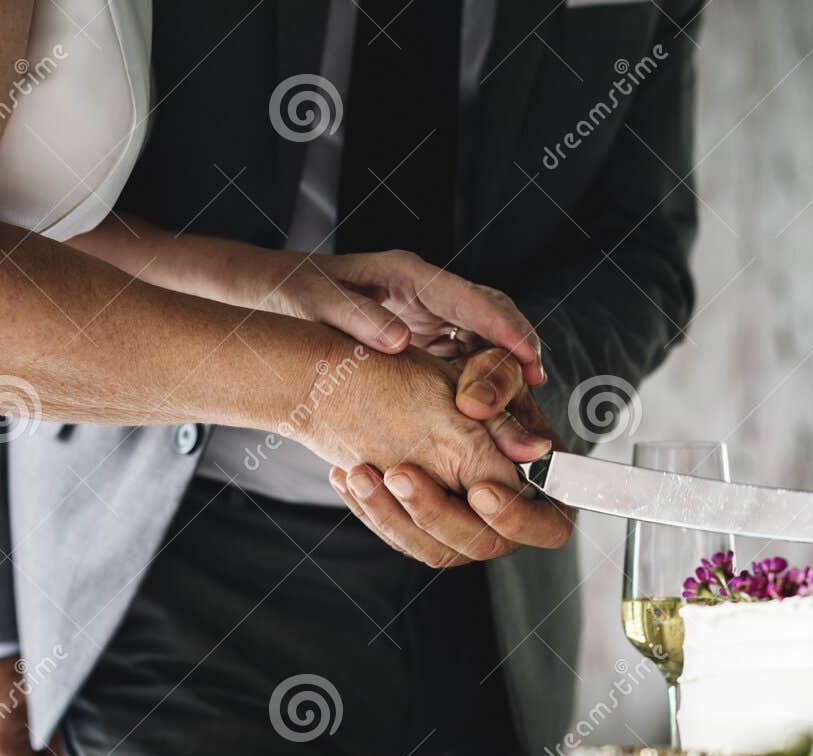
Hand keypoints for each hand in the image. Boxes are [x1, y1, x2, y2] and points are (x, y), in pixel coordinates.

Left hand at [258, 249, 543, 385]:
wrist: (277, 297)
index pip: (472, 299)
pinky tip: (493, 424)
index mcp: (410, 275)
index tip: (529, 357)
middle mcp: (431, 296)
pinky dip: (484, 392)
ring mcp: (433, 320)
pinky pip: (467, 366)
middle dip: (516, 352)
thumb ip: (356, 318)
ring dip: (506, 377)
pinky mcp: (428, 345)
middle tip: (534, 389)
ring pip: (486, 345)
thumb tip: (398, 341)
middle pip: (492, 319)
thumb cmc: (293, 291)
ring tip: (525, 410)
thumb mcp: (316, 300)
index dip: (505, 328)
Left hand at [319, 348, 575, 566]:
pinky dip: (374, 513)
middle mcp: (507, 516)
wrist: (408, 387)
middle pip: (484, 545)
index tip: (479, 490)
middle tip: (400, 473)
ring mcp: (467, 529)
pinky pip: (403, 540)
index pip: (549, 526)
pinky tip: (346, 476)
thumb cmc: (465, 376)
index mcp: (542, 483)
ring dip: (393, 516)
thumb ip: (505, 395)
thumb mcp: (488, 370)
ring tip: (360, 473)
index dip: (516, 516)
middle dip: (438, 512)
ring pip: (436, 550)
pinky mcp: (427, 532)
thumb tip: (531, 446)